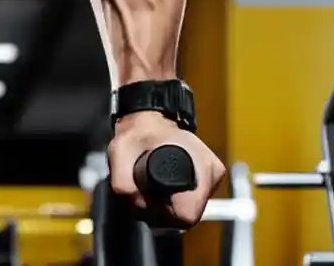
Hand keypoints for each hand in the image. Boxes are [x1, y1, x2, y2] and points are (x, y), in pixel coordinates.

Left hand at [107, 111, 225, 227]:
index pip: (189, 213)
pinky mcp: (210, 181)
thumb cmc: (139, 132)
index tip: (153, 197)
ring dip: (172, 204)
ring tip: (157, 183)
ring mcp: (213, 177)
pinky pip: (191, 203)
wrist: (151, 119)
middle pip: (189, 214)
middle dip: (167, 208)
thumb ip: (122, 181)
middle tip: (151, 188)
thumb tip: (136, 204)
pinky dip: (177, 199)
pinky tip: (166, 185)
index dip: (166, 211)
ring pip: (190, 211)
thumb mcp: (120, 151)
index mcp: (200, 163)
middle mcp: (211, 172)